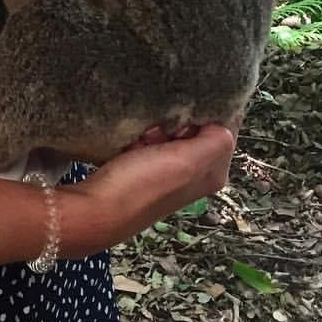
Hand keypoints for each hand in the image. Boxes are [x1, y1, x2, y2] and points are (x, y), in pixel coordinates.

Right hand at [59, 122, 235, 257]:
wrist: (96, 210)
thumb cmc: (141, 187)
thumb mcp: (187, 161)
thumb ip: (215, 141)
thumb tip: (225, 125)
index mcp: (212, 172)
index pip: (224, 128)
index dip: (206, 114)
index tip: (186, 112)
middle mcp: (193, 174)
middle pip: (195, 129)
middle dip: (178, 120)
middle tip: (161, 127)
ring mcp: (167, 172)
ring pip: (169, 133)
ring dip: (156, 128)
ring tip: (143, 137)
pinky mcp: (143, 169)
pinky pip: (148, 141)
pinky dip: (140, 136)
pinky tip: (132, 143)